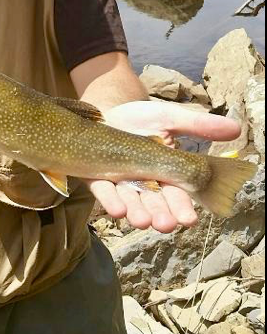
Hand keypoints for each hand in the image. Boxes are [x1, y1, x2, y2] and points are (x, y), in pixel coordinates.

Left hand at [88, 99, 242, 232]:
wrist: (108, 109)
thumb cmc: (142, 118)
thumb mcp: (171, 119)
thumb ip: (199, 126)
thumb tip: (237, 128)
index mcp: (166, 174)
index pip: (178, 195)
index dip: (183, 208)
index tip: (189, 219)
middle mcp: (144, 184)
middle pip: (155, 205)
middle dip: (161, 215)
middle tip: (165, 224)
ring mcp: (121, 184)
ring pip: (131, 203)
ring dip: (137, 213)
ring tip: (142, 221)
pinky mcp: (98, 179)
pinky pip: (104, 192)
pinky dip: (110, 200)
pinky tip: (117, 209)